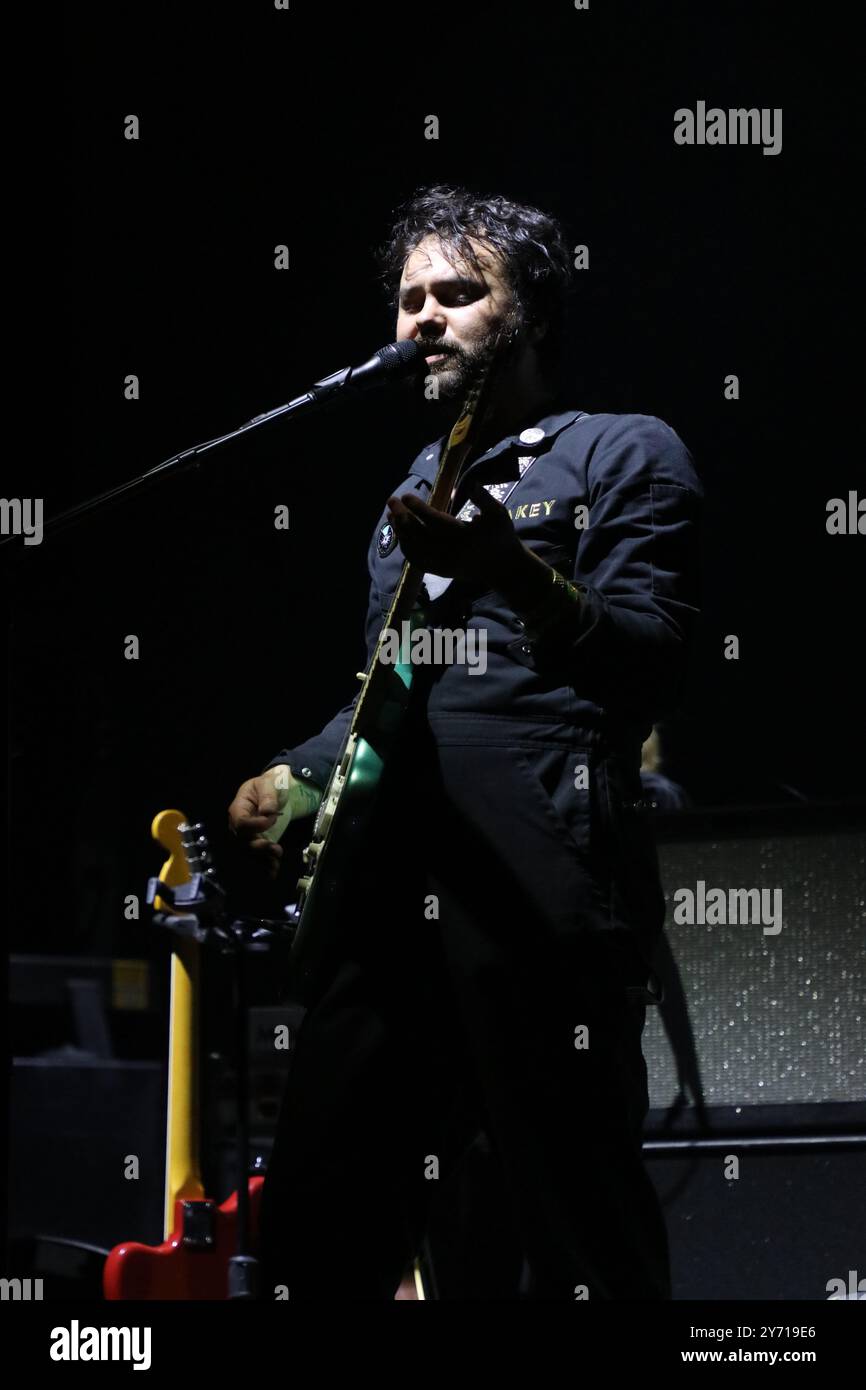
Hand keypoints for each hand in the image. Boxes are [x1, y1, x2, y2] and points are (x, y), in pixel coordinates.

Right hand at [227, 765, 286, 879]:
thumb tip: (267, 812)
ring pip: (249, 853)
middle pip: (242, 842)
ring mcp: (247, 837)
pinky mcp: (257, 844)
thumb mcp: (268, 785)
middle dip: (259, 848)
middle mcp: (238, 826)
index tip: (272, 819)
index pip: (241, 823)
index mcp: (238, 809)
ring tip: (276, 860)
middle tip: (276, 849)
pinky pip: (257, 858)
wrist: (275, 793)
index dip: (255, 825)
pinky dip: (265, 867)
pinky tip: (274, 872)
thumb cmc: (269, 786)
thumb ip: (268, 797)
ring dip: (262, 860)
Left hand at [386, 483, 524, 583]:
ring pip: (414, 548)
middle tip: (392, 500)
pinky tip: (400, 535)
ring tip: (391, 515)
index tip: (406, 495)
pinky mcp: (440, 571)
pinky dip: (406, 548)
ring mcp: (443, 563)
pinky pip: (417, 561)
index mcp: (464, 535)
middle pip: (419, 533)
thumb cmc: (501, 536)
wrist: (502, 568)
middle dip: (402, 516)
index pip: (434, 520)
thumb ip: (484, 498)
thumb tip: (471, 484)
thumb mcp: (499, 513)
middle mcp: (450, 551)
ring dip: (400, 531)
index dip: (418, 508)